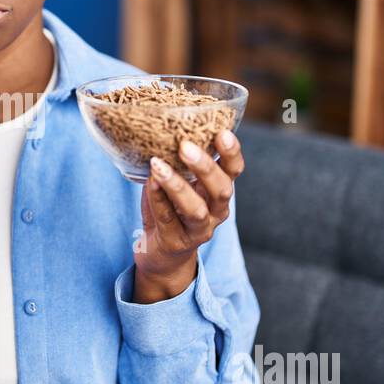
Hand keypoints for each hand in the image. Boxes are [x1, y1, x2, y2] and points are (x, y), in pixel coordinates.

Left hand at [133, 129, 243, 302]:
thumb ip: (176, 162)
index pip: (234, 171)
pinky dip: (158, 199)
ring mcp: (198, 230)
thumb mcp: (178, 183)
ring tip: (158, 165)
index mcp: (219, 192)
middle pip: (221, 190)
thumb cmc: (169, 209)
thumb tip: (161, 129)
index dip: (232, 153)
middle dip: (205, 167)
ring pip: (195, 210)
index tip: (222, 132)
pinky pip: (167, 219)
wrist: (160, 254)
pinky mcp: (176, 242)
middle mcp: (216, 212)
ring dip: (177, 186)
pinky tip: (149, 182)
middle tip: (185, 146)